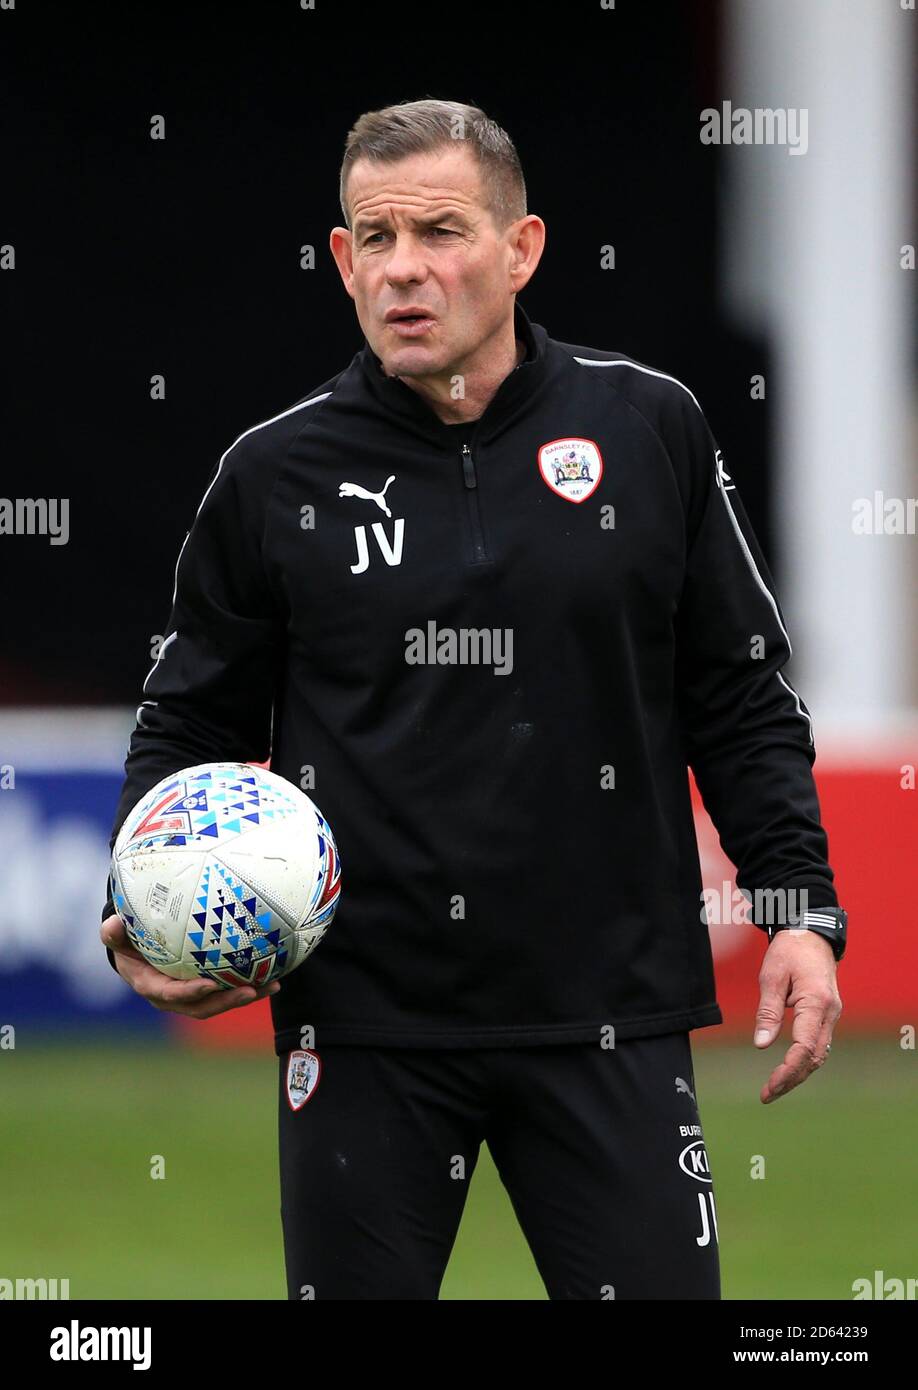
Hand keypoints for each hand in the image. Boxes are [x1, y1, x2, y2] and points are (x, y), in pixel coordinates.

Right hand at [100, 913, 279, 1018]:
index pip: (171, 994)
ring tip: (271, 986)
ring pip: (220, 1002)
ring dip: (245, 997)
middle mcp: (172, 997)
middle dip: (227, 1002)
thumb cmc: (127, 940)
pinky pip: (228, 991)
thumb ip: (114, 932)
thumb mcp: (118, 936)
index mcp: (151, 986)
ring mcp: (191, 996)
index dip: (190, 993)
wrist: (136, 951)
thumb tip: (112, 925)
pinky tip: (273, 976)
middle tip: (251, 990)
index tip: (211, 984)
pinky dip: (250, 986)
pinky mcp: (206, 990)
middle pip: (202, 1006)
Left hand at [753, 929, 841, 1103]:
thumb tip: (761, 1045)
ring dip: (798, 1073)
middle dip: (792, 1079)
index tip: (769, 1086)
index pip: (805, 1047)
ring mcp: (832, 1014)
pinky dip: (804, 1061)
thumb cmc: (789, 951)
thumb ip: (767, 1011)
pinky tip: (788, 1070)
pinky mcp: (827, 1015)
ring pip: (818, 1054)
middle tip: (767, 1095)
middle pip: (815, 1057)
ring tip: (774, 1089)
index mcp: (817, 1002)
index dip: (787, 1070)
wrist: (811, 935)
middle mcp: (830, 1012)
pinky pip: (818, 1044)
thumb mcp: (771, 976)